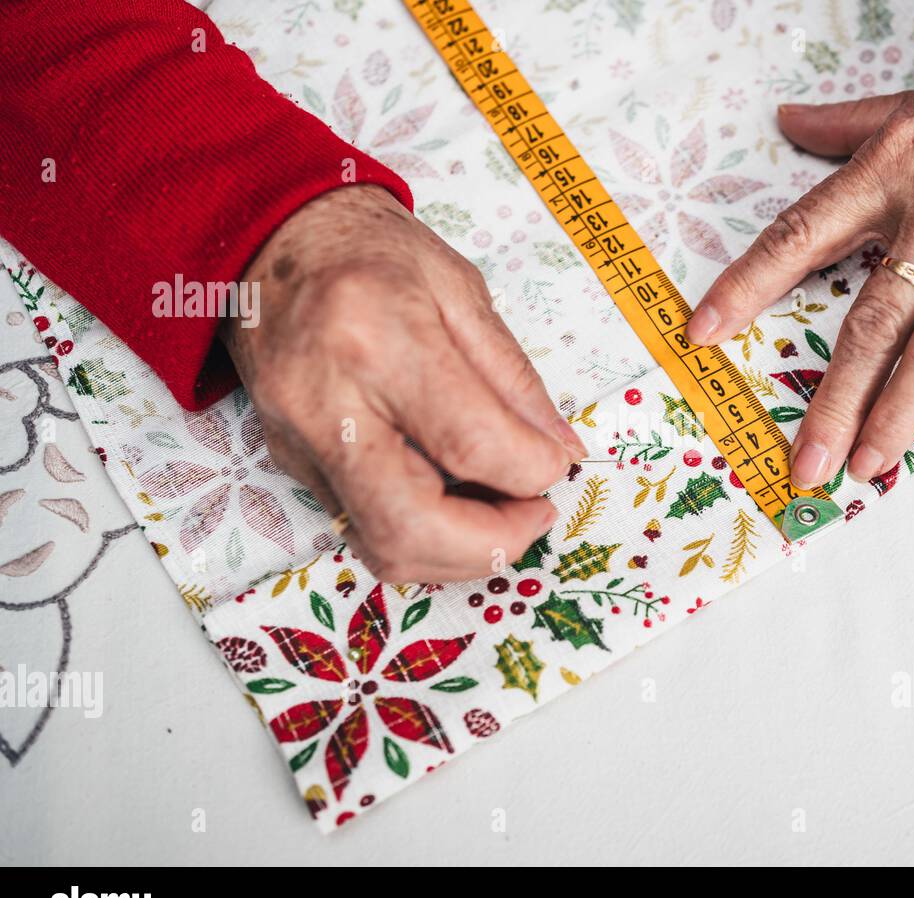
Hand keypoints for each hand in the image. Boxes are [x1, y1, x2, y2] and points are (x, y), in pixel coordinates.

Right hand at [224, 184, 584, 581]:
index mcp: (376, 338)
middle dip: (492, 543)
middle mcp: (326, 403)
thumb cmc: (368, 251)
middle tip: (535, 514)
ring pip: (382, 547)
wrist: (268, 241)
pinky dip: (425, 531)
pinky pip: (366, 526)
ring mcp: (300, 443)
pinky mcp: (293, 466)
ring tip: (502, 508)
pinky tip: (456, 496)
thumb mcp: (459, 287)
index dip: (530, 471)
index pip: (468, 444)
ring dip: (460, 551)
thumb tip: (558, 452)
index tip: (557, 463)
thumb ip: (513, 378)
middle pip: (411, 526)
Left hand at [687, 1, 913, 485]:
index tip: (704, 335)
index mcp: (892, 171)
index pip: (801, 236)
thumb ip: (848, 125)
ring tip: (871, 464)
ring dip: (904, 410)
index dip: (747, 286)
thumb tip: (787, 124)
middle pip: (874, 319)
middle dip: (835, 398)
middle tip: (809, 463)